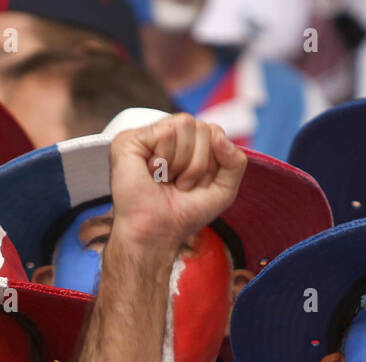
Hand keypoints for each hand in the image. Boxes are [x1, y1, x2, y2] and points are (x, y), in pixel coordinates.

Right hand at [107, 113, 246, 253]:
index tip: (195, 186)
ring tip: (164, 180)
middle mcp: (167, 136)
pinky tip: (151, 174)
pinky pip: (166, 132)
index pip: (214, 131)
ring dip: (181, 163)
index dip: (212, 162)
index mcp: (186, 145)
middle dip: (198, 163)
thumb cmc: (183, 215)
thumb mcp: (223, 191)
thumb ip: (236, 162)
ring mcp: (148, 136)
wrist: (156, 234)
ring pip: (185, 124)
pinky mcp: (130, 139)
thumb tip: (219, 135)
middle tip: (178, 185)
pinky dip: (165, 159)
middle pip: (203, 127)